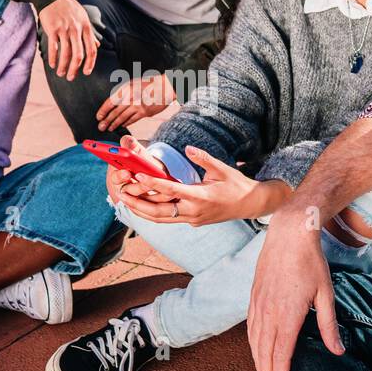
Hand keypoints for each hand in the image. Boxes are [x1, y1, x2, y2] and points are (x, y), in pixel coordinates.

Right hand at [39, 0, 96, 80]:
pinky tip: (52, 65)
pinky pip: (54, 48)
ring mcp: (64, 29)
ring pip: (65, 54)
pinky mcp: (52, 29)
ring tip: (60, 73)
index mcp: (86, 27)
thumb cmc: (69, 8)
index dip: (90, 63)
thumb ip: (90, 33)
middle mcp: (76, 29)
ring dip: (63, 66)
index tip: (86, 72)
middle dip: (75, 69)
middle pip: (78, 55)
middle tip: (71, 77)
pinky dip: (53, 58)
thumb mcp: (83, 18)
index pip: (91, 49)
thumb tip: (98, 45)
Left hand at [95, 73, 174, 132]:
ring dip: (114, 124)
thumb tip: (114, 103)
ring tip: (109, 128)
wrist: (165, 87)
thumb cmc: (149, 84)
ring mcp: (137, 105)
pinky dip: (126, 123)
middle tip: (101, 126)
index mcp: (126, 89)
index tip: (99, 116)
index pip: (110, 101)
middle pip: (115, 111)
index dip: (103, 110)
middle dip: (107, 120)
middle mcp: (130, 97)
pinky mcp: (144, 112)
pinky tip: (122, 126)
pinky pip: (132, 119)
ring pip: (122, 117)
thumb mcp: (133, 84)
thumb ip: (124, 93)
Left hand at [120, 145, 277, 225]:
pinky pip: (170, 218)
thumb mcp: (222, 168)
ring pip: (162, 219)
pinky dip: (154, 213)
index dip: (153, 184)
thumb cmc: (237, 184)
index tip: (137, 176)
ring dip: (142, 211)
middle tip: (121, 194)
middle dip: (138, 203)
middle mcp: (194, 211)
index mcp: (201, 197)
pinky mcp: (193, 222)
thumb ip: (203, 158)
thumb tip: (188, 148)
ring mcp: (193, 219)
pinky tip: (142, 205)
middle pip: (159, 212)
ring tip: (125, 201)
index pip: (171, 190)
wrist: (250, 205)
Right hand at [248, 214, 343, 370]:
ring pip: (255, 342)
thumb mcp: (326, 294)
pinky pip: (251, 327)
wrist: (288, 234)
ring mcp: (259, 305)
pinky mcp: (254, 297)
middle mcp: (269, 313)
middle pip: (265, 353)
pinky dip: (253, 345)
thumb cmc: (311, 263)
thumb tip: (338, 351)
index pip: (282, 354)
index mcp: (288, 315)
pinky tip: (256, 351)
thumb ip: (329, 325)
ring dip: (258, 363)